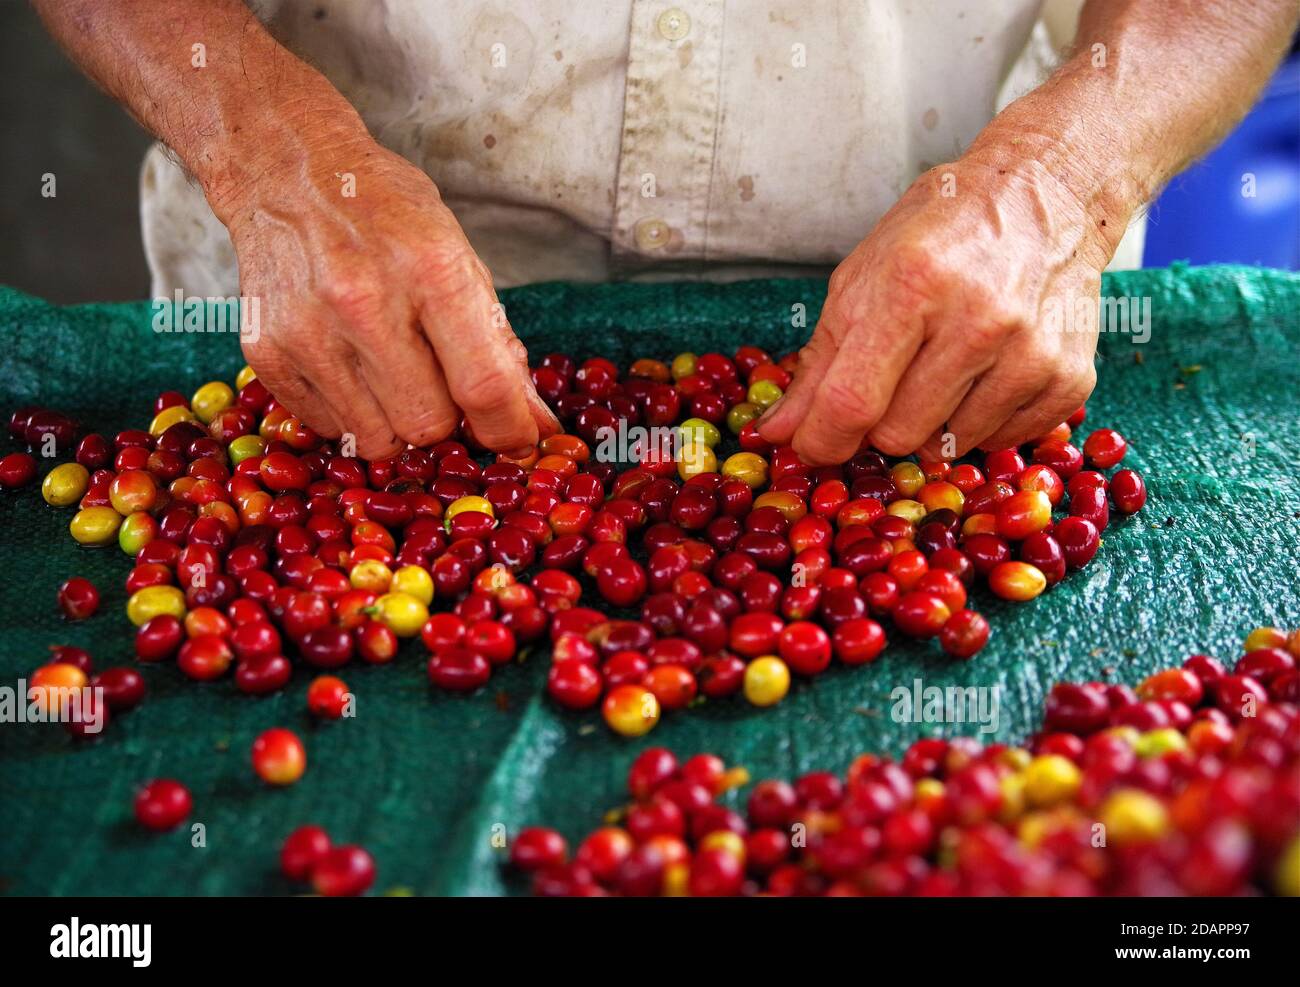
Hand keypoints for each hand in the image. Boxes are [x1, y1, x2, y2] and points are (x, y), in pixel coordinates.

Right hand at [221, 135, 557, 459]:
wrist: (287, 172)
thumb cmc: (385, 214)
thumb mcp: (457, 258)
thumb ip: (498, 346)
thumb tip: (534, 426)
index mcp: (430, 269)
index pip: (482, 385)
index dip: (509, 428)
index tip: (518, 439)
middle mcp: (364, 302)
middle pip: (429, 425)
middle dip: (447, 421)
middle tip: (440, 386)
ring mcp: (309, 331)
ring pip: (378, 440)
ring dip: (397, 423)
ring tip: (392, 374)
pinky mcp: (267, 352)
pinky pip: (330, 428)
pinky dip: (352, 414)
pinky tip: (350, 366)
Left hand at [757, 150, 1109, 464]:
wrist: (1044, 196)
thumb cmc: (941, 233)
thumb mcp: (862, 279)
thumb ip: (818, 364)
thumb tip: (778, 434)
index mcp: (912, 286)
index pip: (852, 402)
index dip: (820, 439)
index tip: (810, 443)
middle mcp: (978, 321)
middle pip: (897, 435)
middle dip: (880, 422)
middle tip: (891, 381)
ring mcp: (1030, 353)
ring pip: (948, 447)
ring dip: (932, 423)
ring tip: (944, 366)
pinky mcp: (1068, 379)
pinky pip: (1000, 442)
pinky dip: (981, 422)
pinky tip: (985, 373)